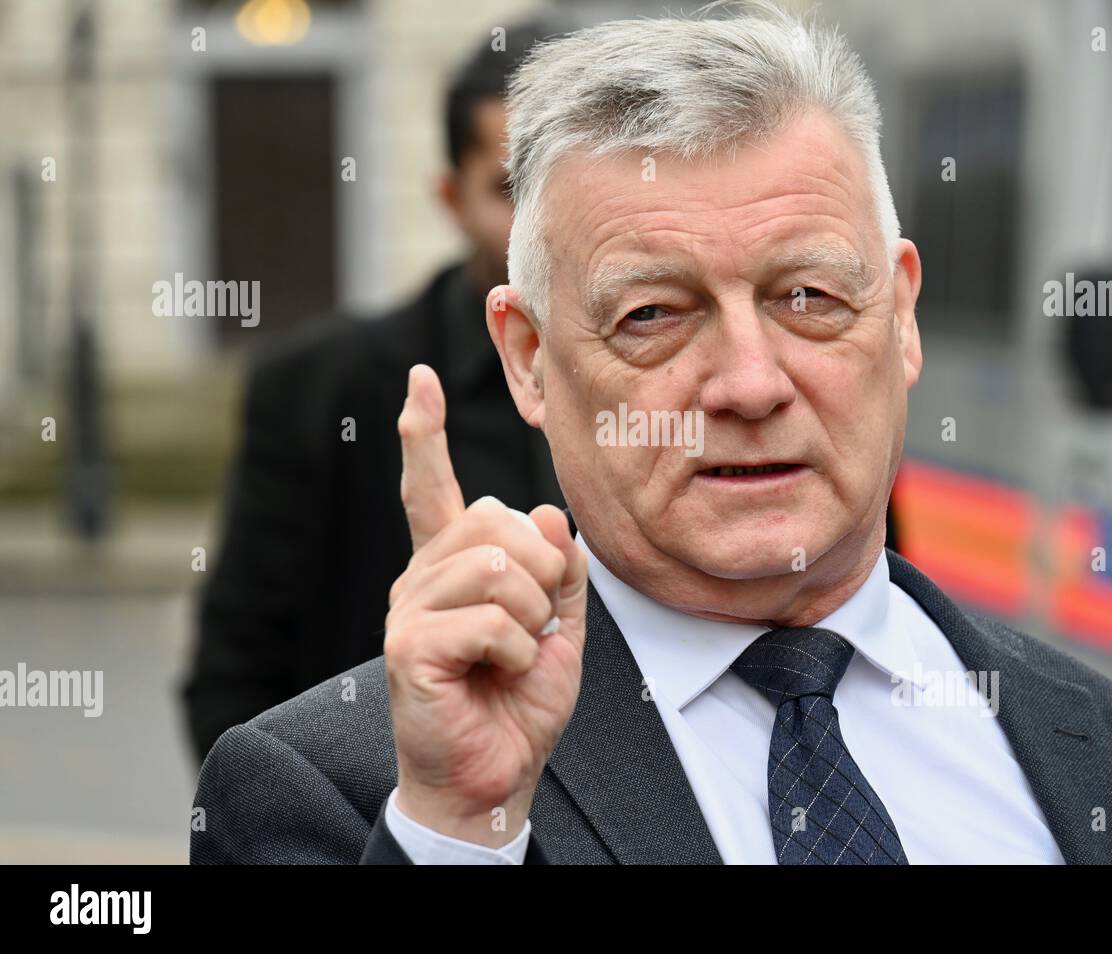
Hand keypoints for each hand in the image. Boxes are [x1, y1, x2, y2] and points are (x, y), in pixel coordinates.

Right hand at [385, 364, 586, 847]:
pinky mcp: (407, 646)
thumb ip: (560, 567)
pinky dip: (518, 651)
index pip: (433, 488)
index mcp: (453, 567)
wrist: (494, 777)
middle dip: (545, 572)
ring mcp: (408, 609)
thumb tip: (547, 513)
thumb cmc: (519, 704)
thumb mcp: (560, 626)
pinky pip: (490, 618)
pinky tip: (500, 675)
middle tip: (538, 625)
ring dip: (535, 616)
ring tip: (517, 654)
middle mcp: (422, 577)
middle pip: (498, 519)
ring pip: (499, 565)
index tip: (418, 380)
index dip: (424, 434)